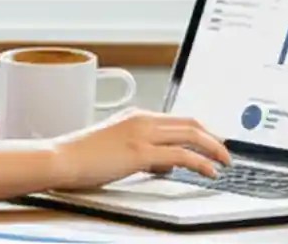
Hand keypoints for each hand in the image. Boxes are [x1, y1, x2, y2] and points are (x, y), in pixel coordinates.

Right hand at [49, 109, 230, 190]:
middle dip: (213, 137)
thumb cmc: (82, 155)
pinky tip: (209, 171)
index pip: (177, 119)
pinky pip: (181, 155)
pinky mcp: (140, 151)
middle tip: (225, 151)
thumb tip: (164, 162)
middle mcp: (142, 119)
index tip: (212, 141)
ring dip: (213, 148)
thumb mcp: (116, 146)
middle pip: (190, 123)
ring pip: (191, 135)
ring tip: (224, 162)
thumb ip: (143, 150)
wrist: (61, 158)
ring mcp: (142, 134)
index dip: (200, 129)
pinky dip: (201, 162)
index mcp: (135, 115)